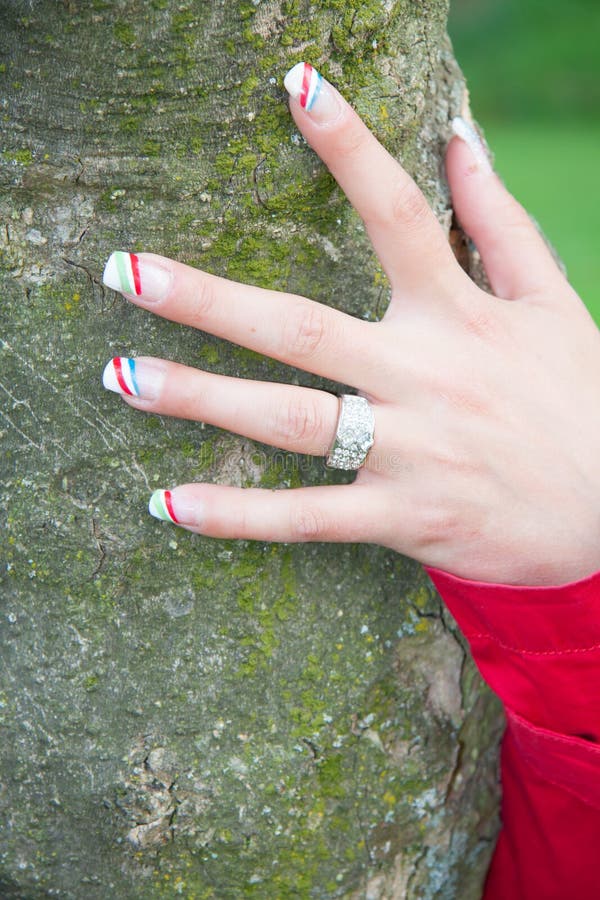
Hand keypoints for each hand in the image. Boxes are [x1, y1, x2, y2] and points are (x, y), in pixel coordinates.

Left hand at [102, 63, 599, 585]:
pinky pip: (308, 517)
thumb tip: (460, 136)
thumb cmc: (580, 399)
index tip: (296, 86)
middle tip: (126, 273)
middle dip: (209, 298)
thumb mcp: (552, 303)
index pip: (397, 215)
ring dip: (201, 397)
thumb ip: (500, 222)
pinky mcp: (406, 516)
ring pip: (292, 420)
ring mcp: (412, 449)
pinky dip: (239, 513)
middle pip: (302, 328)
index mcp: (459, 315)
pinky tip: (169, 503)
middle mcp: (425, 377)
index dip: (349, 147)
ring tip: (121, 377)